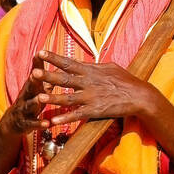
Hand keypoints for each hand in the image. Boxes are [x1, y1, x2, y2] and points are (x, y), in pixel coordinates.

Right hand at [0, 57, 52, 139]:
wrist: (12, 124)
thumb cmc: (29, 103)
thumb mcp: (36, 90)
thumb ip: (46, 78)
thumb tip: (58, 64)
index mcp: (30, 88)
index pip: (34, 74)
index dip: (37, 64)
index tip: (40, 53)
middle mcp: (25, 97)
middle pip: (29, 88)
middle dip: (32, 81)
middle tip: (36, 74)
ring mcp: (24, 110)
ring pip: (29, 105)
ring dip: (35, 102)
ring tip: (41, 98)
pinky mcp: (25, 124)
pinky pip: (32, 124)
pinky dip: (39, 123)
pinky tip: (47, 123)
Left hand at [38, 50, 161, 125]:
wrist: (140, 96)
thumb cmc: (125, 80)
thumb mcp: (109, 67)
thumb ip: (93, 66)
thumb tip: (82, 61)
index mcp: (90, 71)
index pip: (68, 63)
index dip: (53, 58)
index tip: (39, 53)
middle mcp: (88, 83)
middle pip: (64, 79)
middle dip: (48, 77)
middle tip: (33, 73)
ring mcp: (91, 97)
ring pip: (68, 98)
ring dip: (52, 99)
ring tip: (38, 98)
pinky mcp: (95, 111)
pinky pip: (77, 115)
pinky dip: (65, 118)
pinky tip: (53, 121)